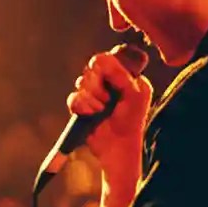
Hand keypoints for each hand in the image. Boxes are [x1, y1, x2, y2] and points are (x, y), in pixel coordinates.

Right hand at [66, 48, 152, 179]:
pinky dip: (80, 106)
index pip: (107, 59)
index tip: (110, 78)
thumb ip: (119, 73)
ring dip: (90, 97)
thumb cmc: (131, 121)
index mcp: (124, 76)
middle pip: (91, 68)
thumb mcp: (133, 93)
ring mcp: (94, 95)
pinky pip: (73, 98)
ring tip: (100, 110)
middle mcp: (108, 83)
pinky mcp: (82, 108)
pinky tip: (90, 114)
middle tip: (107, 100)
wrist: (118, 147)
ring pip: (81, 82)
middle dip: (97, 85)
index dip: (104, 67)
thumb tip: (100, 59)